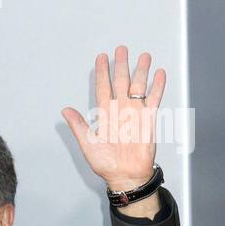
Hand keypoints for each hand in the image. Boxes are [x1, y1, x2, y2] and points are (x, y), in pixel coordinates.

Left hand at [61, 45, 164, 191]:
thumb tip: (65, 110)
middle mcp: (120, 110)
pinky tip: (159, 74)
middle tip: (121, 49)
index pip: (103, 88)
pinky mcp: (148, 119)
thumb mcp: (88, 144)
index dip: (102, 72)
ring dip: (141, 71)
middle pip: (121, 81)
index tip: (101, 57)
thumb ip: (79, 126)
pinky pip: (153, 99)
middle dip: (121, 64)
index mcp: (105, 115)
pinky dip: (157, 87)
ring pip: (138, 86)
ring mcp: (135, 113)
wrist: (126, 176)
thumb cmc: (106, 164)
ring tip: (144, 56)